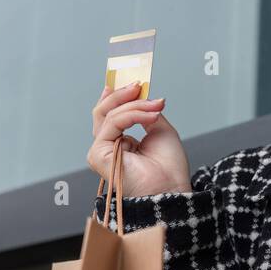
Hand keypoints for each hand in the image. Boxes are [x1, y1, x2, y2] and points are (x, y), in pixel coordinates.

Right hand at [87, 82, 191, 197]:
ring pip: (109, 115)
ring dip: (134, 105)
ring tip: (155, 105)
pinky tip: (150, 115)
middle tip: (139, 84)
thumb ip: (147, 112)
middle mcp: (107, 147)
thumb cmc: (168, 168)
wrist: (172, 188)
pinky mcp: (98, 155)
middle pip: (104, 111)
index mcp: (120, 142)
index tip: (132, 81)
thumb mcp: (160, 130)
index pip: (110, 114)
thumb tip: (143, 94)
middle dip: (123, 95)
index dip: (117, 96)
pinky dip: (132, 115)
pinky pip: (112, 124)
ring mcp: (100, 151)